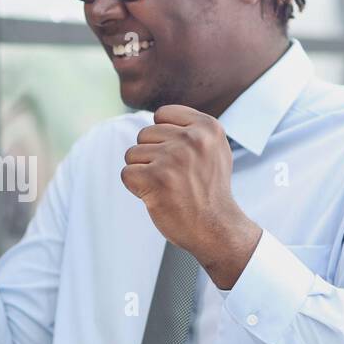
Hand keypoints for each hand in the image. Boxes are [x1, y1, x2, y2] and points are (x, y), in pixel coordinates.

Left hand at [121, 105, 262, 288]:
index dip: (163, 137)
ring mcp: (173, 158)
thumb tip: (158, 116)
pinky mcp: (156, 179)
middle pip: (144, 134)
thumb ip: (191, 128)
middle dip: (152, 156)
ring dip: (143, 172)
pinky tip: (157, 196)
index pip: (162, 115)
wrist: (216, 228)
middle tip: (175, 178)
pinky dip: (136, 188)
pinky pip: (127, 173)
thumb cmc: (209, 190)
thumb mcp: (213, 149)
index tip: (180, 159)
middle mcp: (192, 139)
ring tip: (167, 187)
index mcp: (208, 127)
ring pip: (132, 153)